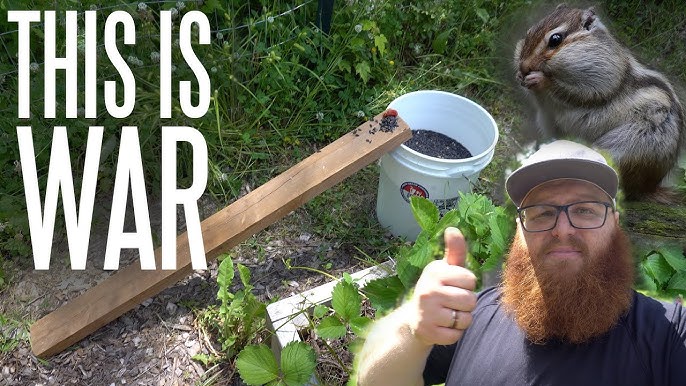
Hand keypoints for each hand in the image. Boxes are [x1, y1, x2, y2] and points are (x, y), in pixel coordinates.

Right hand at [406, 227, 476, 345]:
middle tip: (452, 302)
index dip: (467, 285)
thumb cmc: (438, 288)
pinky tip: (443, 326)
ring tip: (449, 313)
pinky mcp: (428, 332)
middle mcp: (427, 290)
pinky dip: (454, 333)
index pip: (470, 280)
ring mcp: (426, 312)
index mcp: (434, 272)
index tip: (454, 285)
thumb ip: (455, 250)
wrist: (415, 317)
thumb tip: (452, 228)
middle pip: (470, 300)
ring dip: (462, 318)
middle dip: (466, 303)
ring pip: (466, 318)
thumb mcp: (446, 269)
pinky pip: (457, 334)